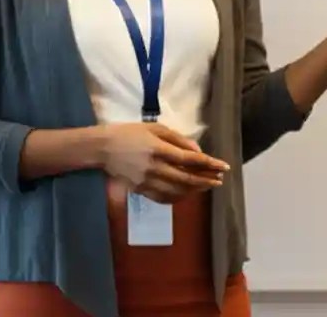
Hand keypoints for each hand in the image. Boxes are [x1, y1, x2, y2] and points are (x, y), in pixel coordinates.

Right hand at [100, 122, 229, 203]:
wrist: (102, 148)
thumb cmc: (130, 133)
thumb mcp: (155, 128)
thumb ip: (178, 140)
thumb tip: (198, 152)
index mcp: (158, 149)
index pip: (190, 160)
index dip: (210, 164)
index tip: (224, 166)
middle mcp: (154, 168)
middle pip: (186, 179)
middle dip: (206, 180)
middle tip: (219, 180)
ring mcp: (146, 182)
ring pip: (177, 191)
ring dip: (195, 190)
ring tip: (207, 186)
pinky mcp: (140, 190)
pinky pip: (163, 198)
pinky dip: (178, 197)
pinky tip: (187, 193)